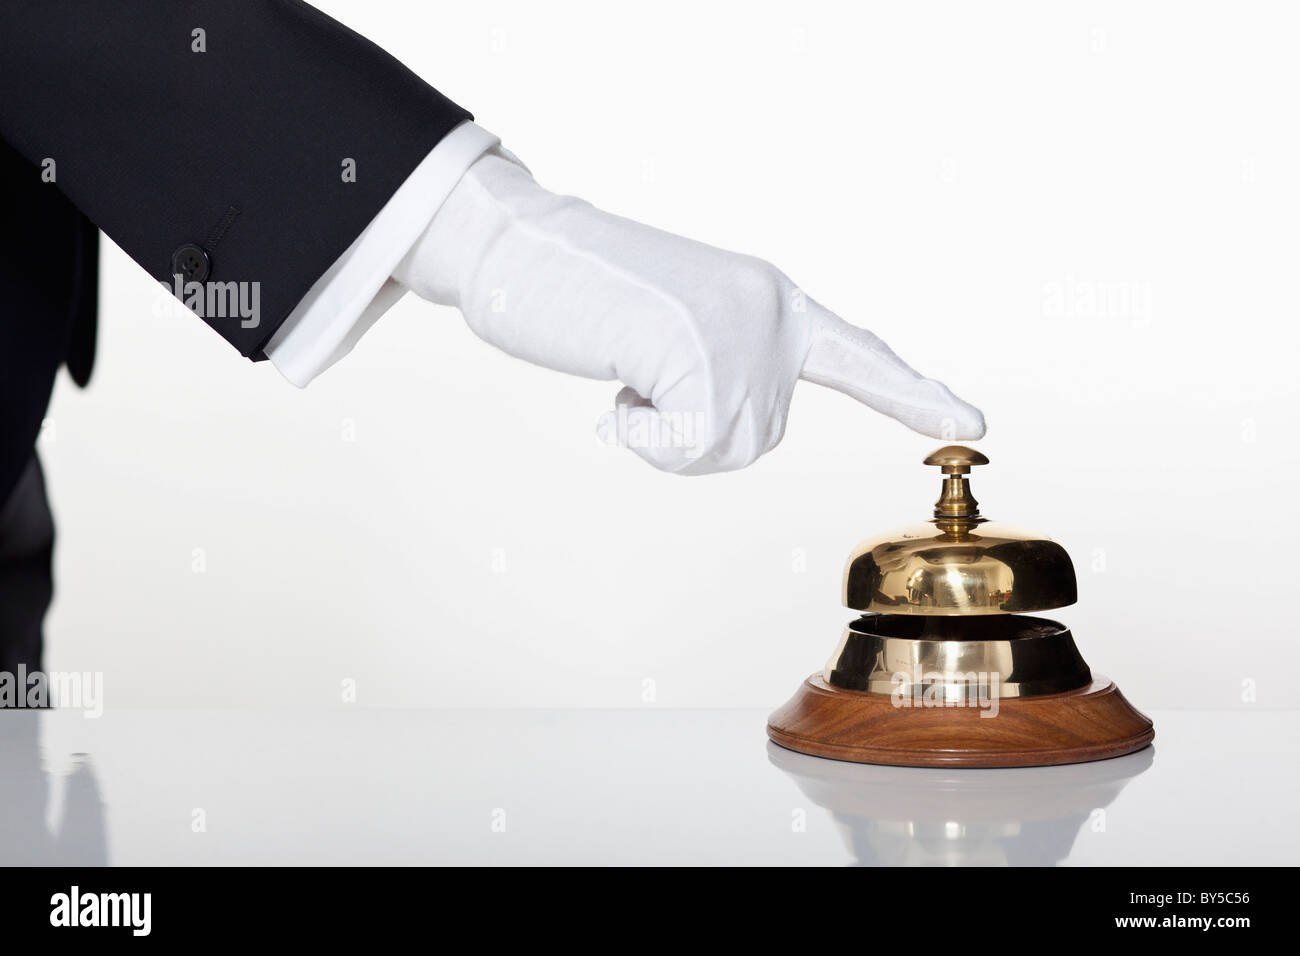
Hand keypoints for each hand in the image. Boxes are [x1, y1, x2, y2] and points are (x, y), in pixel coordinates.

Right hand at [394, 152, 983, 474]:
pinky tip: (618, 378)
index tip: (969, 419)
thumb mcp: (677, 330)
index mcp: (771, 301)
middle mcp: (772, 313)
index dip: (908, 391)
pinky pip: (684, 447)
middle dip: (688, 431)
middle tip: (642, 371)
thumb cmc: (588, 294)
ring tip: (628, 365)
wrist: (524, 247)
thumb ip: (723, 368)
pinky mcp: (704, 355)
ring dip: (661, 432)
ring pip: (722, 448)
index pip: (855, 353)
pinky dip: (640, 432)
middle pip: (754, 437)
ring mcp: (742, 332)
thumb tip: (720, 429)